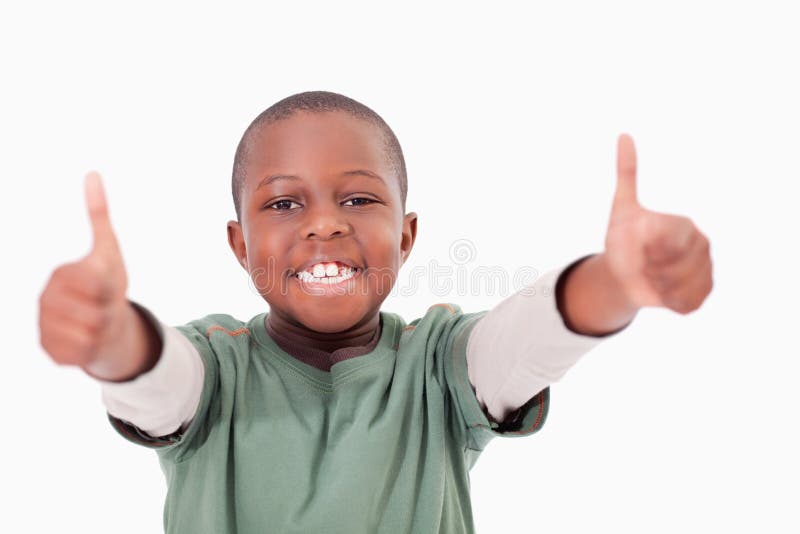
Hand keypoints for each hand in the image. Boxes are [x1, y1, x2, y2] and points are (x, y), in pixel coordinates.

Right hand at [38, 172, 130, 366]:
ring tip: (97, 324)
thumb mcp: (109, 251)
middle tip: (103, 308)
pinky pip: (83, 356)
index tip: (106, 287)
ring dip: (103, 333)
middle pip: (95, 314)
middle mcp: (46, 300)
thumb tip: (92, 174)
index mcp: (61, 274)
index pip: (95, 284)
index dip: (109, 289)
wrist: (103, 323)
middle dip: (108, 313)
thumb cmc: (107, 285)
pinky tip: (89, 341)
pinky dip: (94, 351)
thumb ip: (99, 215)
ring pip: (90, 337)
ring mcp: (44, 327)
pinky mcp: (50, 352)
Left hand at [602, 134, 712, 313]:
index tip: (640, 246)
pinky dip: (667, 302)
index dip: (652, 247)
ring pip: (680, 287)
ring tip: (650, 277)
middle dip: (651, 268)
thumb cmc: (624, 240)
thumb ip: (627, 173)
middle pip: (676, 266)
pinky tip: (660, 292)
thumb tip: (624, 135)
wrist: (623, 275)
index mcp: (684, 225)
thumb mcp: (622, 208)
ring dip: (657, 286)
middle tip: (643, 264)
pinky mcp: (702, 294)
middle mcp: (701, 246)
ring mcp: (705, 271)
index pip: (672, 239)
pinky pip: (685, 303)